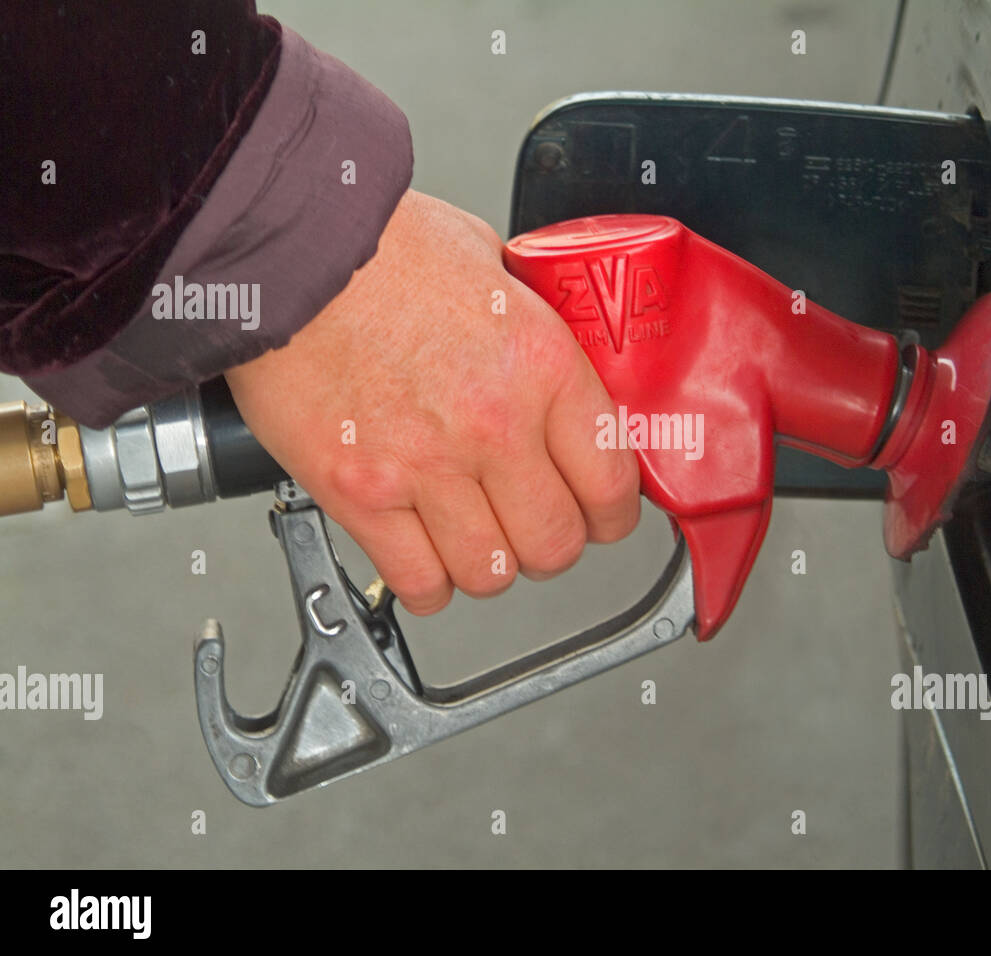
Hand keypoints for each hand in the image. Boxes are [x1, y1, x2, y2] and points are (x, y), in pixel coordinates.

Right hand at [224, 190, 640, 613]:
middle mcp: (492, 425)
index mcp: (541, 367)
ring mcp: (424, 466)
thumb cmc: (380, 246)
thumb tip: (557, 366)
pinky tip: (427, 558)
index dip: (613, 513)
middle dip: (554, 544)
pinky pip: (416, 580)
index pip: (611, 483)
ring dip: (491, 565)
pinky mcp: (358, 492)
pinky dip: (428, 584)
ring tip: (479, 541)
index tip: (602, 514)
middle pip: (555, 543)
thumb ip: (534, 329)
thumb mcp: (495, 267)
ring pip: (490, 574)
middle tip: (538, 527)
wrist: (285, 244)